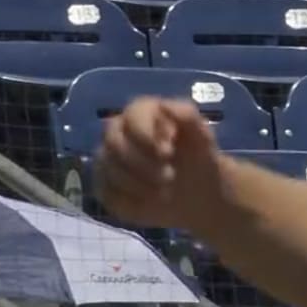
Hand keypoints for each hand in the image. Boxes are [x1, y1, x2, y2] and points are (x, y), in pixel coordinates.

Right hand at [96, 98, 222, 230]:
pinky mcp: (104, 186)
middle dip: (142, 163)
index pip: (132, 115)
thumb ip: (186, 116)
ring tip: (166, 192)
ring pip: (107, 168)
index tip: (168, 153)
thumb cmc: (198, 157)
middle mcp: (118, 132)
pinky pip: (106, 193)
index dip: (146, 134)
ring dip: (138, 183)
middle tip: (170, 177)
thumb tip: (163, 104)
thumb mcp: (201, 136)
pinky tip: (151, 202)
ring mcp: (108, 160)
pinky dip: (129, 200)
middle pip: (113, 142)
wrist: (196, 194)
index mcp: (142, 113)